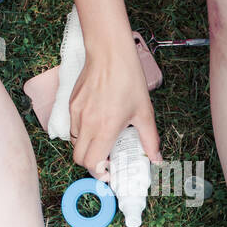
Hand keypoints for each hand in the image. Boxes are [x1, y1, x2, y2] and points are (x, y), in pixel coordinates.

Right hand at [69, 35, 162, 177]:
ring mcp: (76, 114)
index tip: (109, 172)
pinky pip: (72, 126)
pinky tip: (96, 121)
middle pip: (78, 158)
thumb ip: (150, 139)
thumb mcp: (144, 112)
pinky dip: (81, 131)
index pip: (92, 164)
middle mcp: (87, 124)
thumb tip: (156, 159)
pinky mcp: (71, 104)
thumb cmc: (128, 79)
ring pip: (74, 142)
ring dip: (86, 147)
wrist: (109, 53)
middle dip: (91, 164)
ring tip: (102, 138)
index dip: (99, 173)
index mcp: (105, 129)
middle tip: (106, 158)